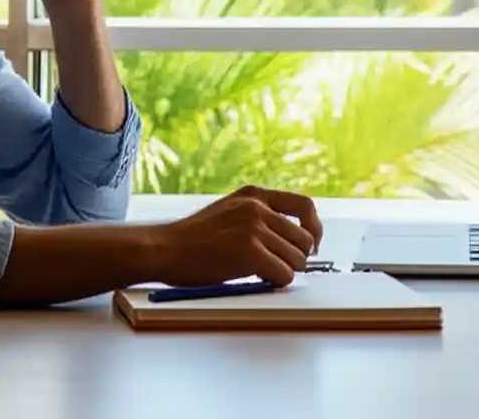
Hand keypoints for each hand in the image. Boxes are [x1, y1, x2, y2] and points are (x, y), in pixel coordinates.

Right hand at [151, 186, 324, 286]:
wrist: (164, 248)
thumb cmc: (191, 238)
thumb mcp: (228, 212)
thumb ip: (257, 217)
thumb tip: (290, 238)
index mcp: (254, 195)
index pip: (305, 205)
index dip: (314, 229)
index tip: (312, 244)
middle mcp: (258, 207)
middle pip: (304, 238)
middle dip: (297, 257)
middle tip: (280, 267)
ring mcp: (254, 229)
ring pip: (297, 259)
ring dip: (284, 271)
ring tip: (261, 273)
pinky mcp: (250, 252)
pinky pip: (284, 275)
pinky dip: (276, 282)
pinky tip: (258, 280)